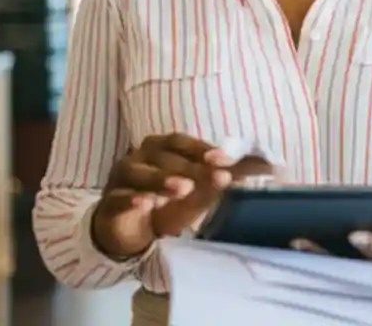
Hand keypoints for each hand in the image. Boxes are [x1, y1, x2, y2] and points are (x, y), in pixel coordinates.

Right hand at [91, 133, 273, 259]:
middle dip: (191, 167)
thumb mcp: (198, 192)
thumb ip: (222, 179)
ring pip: (140, 173)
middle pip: (164, 156)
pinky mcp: (110, 202)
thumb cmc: (166, 204)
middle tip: (214, 177)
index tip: (226, 160)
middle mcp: (139, 156)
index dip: (204, 149)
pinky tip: (147, 205)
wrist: (129, 230)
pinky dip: (133, 200)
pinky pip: (120, 198)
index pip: (182, 142)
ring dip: (162, 179)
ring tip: (184, 189)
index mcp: (161, 147)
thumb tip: (261, 168)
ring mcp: (121, 178)